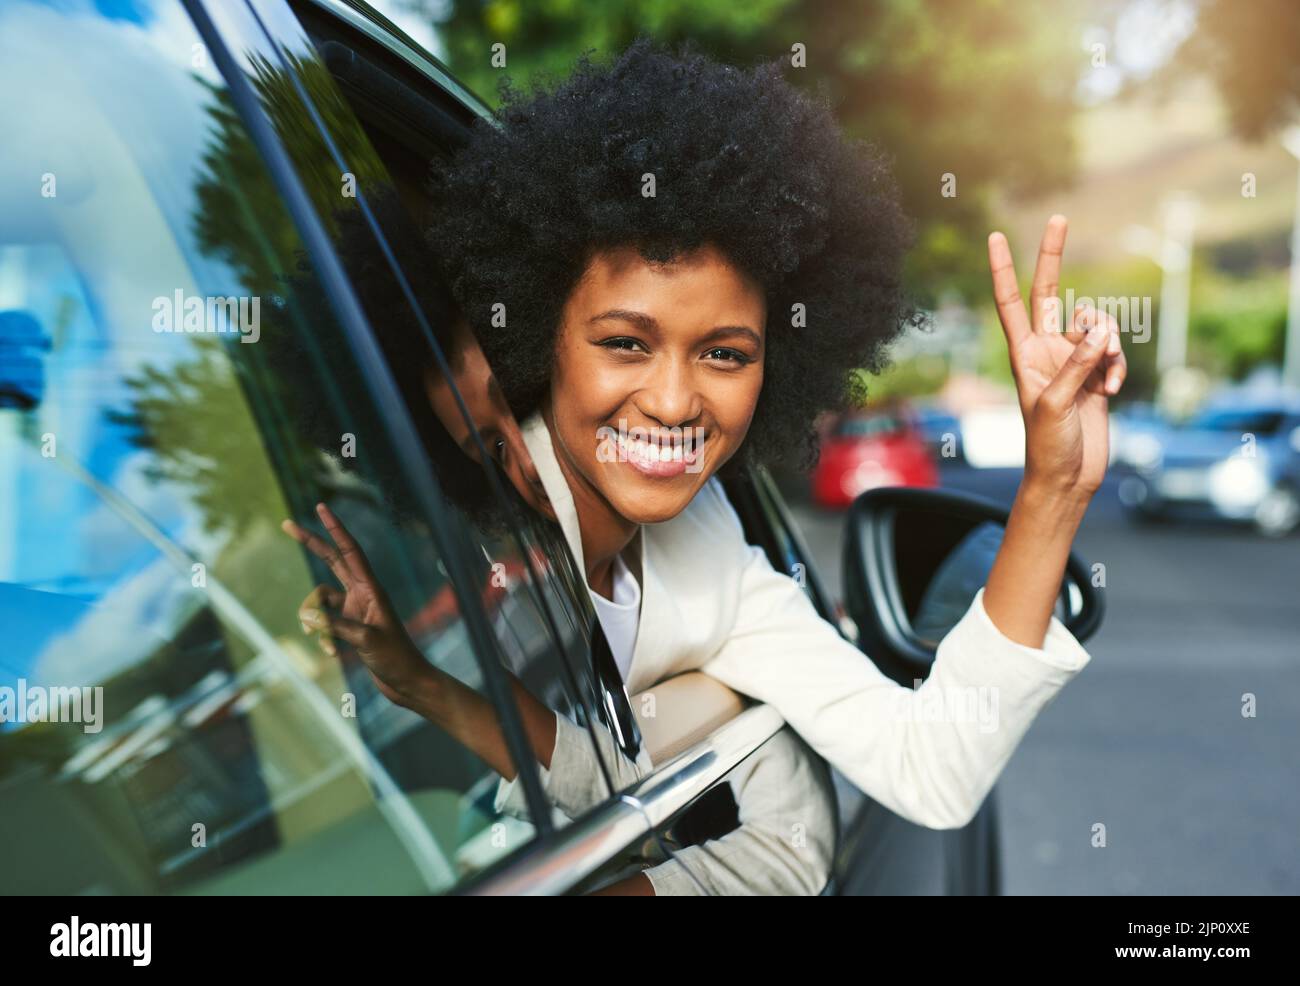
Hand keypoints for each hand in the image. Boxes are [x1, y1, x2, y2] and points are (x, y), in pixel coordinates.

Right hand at [281, 502, 430, 708]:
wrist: (407, 681)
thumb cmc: (395, 658)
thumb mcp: (365, 640)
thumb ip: (335, 625)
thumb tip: (306, 615)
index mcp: (371, 588)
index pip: (349, 551)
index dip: (335, 528)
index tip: (320, 507)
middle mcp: (362, 593)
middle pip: (331, 560)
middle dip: (311, 543)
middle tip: (286, 523)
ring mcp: (355, 608)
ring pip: (320, 600)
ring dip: (315, 620)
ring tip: (327, 642)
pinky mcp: (350, 625)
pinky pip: (324, 623)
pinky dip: (323, 636)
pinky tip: (332, 654)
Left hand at [987, 215, 1126, 498]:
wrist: (1069, 476)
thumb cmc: (1049, 445)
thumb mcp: (1056, 403)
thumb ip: (1078, 363)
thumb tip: (1100, 328)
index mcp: (1024, 353)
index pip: (1010, 302)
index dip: (1002, 269)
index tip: (995, 236)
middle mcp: (1046, 350)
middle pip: (1051, 292)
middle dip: (1053, 257)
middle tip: (1059, 217)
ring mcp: (1072, 359)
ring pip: (1097, 323)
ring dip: (1108, 344)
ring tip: (1104, 379)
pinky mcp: (1096, 373)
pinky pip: (1114, 351)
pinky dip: (1117, 366)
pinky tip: (1111, 392)